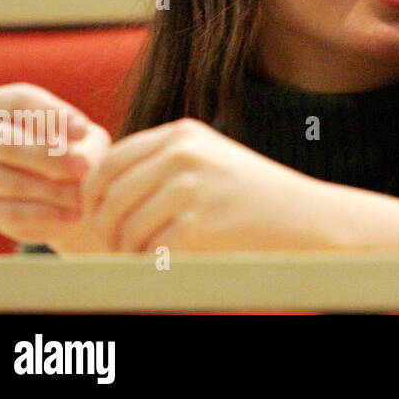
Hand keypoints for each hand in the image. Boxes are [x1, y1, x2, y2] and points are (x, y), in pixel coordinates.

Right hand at [0, 84, 110, 249]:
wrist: (79, 191)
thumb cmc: (82, 149)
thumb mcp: (89, 138)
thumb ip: (84, 143)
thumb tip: (77, 159)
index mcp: (5, 105)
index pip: (19, 101)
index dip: (50, 115)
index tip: (83, 130)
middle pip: (4, 142)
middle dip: (46, 155)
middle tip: (84, 166)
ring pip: (7, 181)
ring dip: (50, 189)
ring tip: (83, 196)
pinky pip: (12, 213)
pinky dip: (46, 215)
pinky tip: (73, 215)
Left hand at [81, 118, 336, 252]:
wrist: (306, 218)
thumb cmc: (255, 194)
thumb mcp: (210, 157)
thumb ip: (162, 161)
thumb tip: (98, 185)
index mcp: (182, 133)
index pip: (110, 161)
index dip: (92, 194)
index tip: (96, 215)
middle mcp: (182, 156)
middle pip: (110, 198)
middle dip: (105, 229)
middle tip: (115, 247)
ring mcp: (189, 191)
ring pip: (126, 230)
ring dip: (131, 251)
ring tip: (152, 256)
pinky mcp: (197, 228)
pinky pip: (150, 254)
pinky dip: (155, 266)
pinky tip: (174, 262)